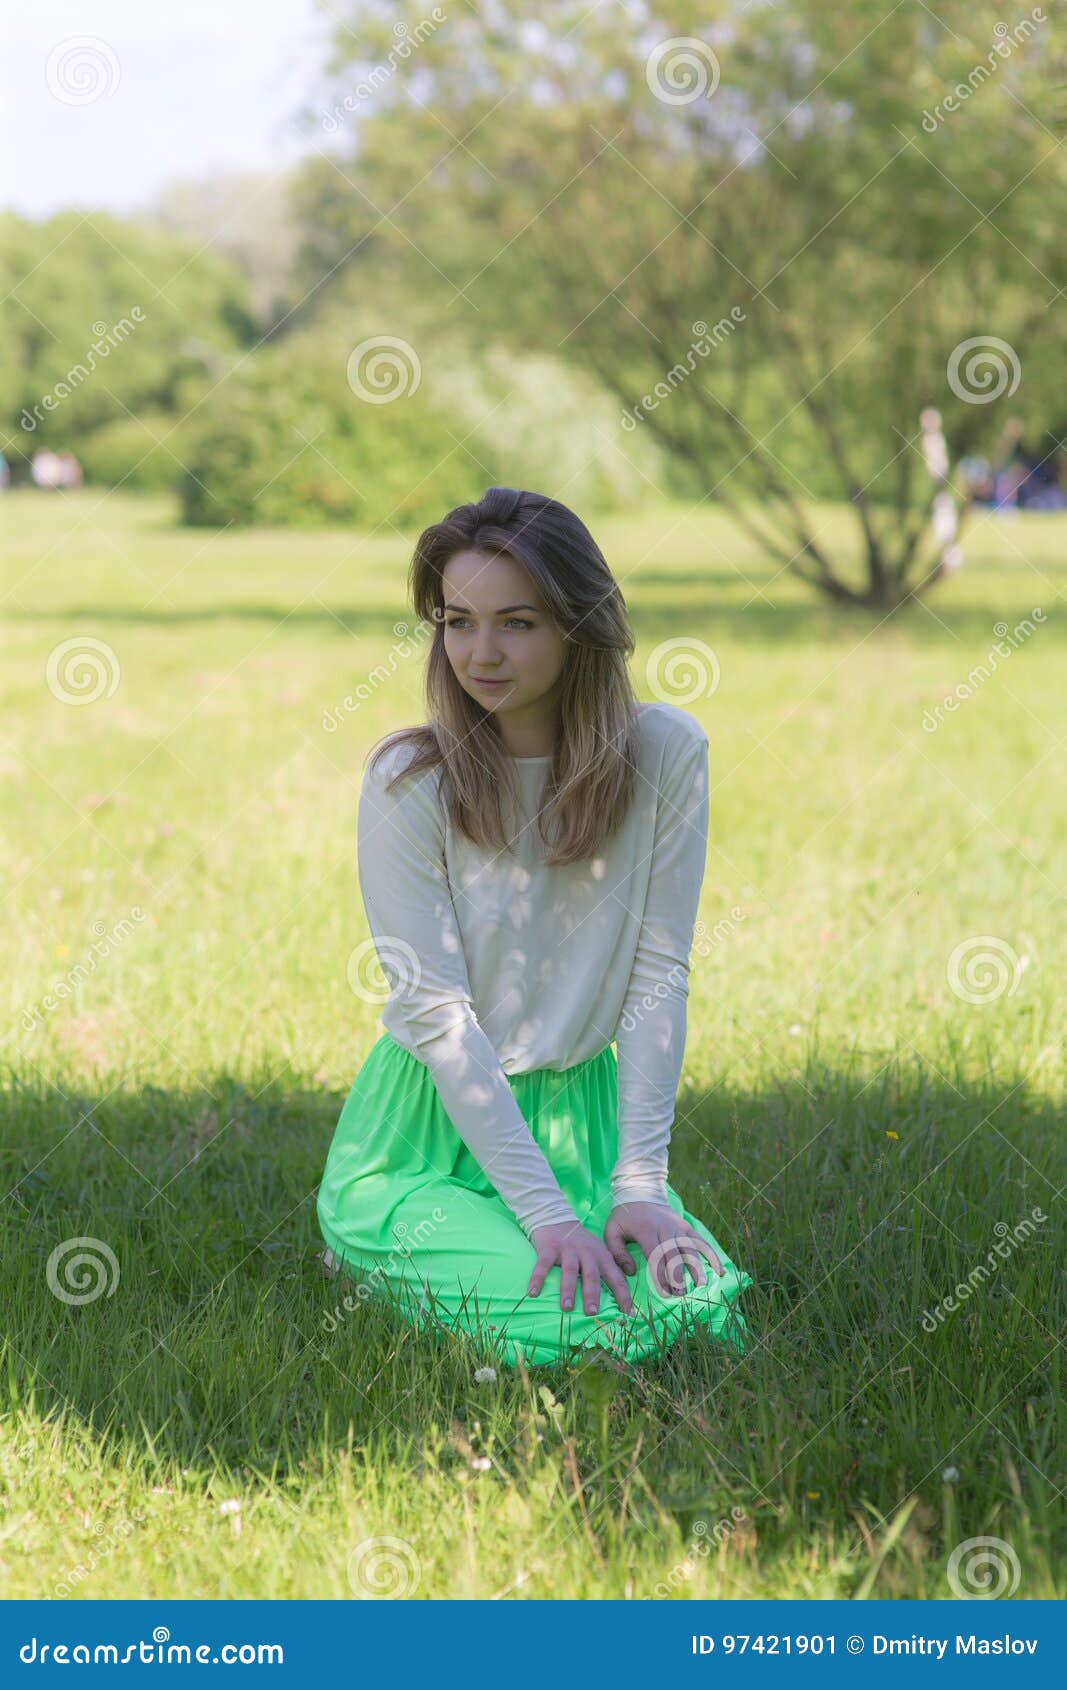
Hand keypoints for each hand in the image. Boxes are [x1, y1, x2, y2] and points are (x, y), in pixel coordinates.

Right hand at [527, 1218, 635, 1315]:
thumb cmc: (580, 1243)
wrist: (556, 1217)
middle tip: (592, 1313)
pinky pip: (543, 1265)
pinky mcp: (549, 1247)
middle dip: (592, 1294)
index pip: (616, 1278)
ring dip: (568, 1289)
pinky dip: (538, 1278)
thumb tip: (623, 1298)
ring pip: (569, 1271)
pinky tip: (533, 1293)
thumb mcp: (599, 1252)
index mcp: (602, 1256)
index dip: (623, 1296)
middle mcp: (587, 1252)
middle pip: (591, 1275)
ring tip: (566, 1307)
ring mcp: (568, 1249)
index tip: (628, 1314)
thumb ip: (609, 1270)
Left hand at [604, 1201, 724, 1296]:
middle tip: (681, 1294)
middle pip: (675, 1254)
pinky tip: (719, 1269)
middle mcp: (665, 1228)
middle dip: (679, 1275)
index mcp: (646, 1230)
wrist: (641, 1190)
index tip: (665, 1292)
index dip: (661, 1275)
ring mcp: (678, 1226)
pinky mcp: (686, 1226)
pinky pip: (700, 1240)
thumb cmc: (624, 1215)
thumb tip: (630, 1272)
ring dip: (697, 1267)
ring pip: (690, 1248)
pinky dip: (711, 1254)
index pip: (656, 1255)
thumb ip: (617, 1252)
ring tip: (701, 1285)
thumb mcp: (612, 1230)